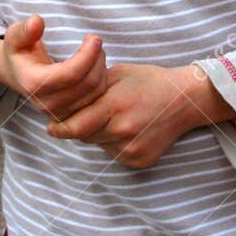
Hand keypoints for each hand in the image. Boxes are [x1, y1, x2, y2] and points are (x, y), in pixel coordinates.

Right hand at [0, 14, 106, 122]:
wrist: (17, 75)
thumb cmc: (20, 52)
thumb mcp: (15, 37)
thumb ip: (24, 30)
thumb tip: (36, 22)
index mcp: (33, 84)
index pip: (70, 74)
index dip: (88, 55)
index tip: (94, 37)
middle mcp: (47, 104)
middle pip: (87, 83)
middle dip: (97, 58)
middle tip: (95, 41)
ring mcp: (60, 113)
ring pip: (96, 92)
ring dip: (101, 68)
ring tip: (95, 51)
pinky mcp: (72, 116)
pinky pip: (98, 100)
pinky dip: (103, 80)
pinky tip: (96, 65)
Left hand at [45, 63, 235, 169]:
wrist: (185, 99)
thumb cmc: (149, 81)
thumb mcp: (117, 75)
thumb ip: (89, 91)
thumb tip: (63, 104)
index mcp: (114, 106)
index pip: (74, 127)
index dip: (59, 128)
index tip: (50, 127)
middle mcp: (122, 131)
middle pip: (84, 136)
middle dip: (80, 126)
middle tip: (88, 114)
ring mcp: (131, 149)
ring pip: (98, 145)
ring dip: (98, 134)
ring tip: (115, 116)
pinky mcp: (139, 160)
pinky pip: (113, 153)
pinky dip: (113, 143)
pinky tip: (128, 127)